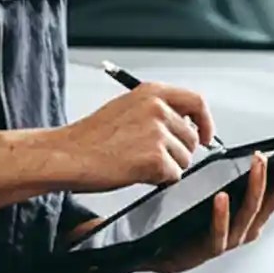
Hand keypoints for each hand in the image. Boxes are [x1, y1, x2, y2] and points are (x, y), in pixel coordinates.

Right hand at [51, 82, 214, 191]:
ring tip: (137, 162)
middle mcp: (157, 109)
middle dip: (178, 153)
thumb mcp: (127, 109)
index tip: (205, 135)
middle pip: (192, 139)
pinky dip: (159, 180)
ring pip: (184, 160)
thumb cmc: (91, 138)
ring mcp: (157, 133)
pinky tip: (136, 172)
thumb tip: (187, 125)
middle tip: (151, 157)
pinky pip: (174, 176)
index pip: (197, 101)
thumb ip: (157, 112)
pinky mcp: (155, 158)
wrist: (68, 155)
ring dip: (168, 167)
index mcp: (151, 92)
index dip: (205, 122)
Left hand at [146, 152, 273, 272]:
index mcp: (247, 220)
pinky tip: (222, 198)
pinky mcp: (209, 248)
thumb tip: (243, 162)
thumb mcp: (214, 200)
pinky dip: (222, 215)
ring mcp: (228, 240)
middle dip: (271, 180)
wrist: (159, 253)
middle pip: (263, 204)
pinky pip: (219, 232)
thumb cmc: (187, 226)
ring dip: (254, 188)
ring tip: (256, 167)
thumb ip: (231, 185)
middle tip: (269, 158)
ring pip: (247, 214)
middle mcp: (243, 231)